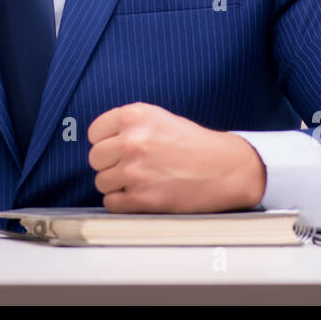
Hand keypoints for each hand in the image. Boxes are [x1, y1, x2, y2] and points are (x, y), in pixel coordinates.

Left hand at [87, 102, 266, 212]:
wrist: (226, 169)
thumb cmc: (194, 144)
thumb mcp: (159, 119)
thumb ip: (128, 126)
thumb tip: (99, 142)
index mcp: (135, 116)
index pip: (95, 132)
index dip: (106, 142)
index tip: (117, 148)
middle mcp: (132, 141)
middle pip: (95, 158)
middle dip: (110, 164)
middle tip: (132, 166)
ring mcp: (136, 171)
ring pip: (101, 182)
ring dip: (117, 185)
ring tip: (141, 180)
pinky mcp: (142, 198)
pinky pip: (111, 203)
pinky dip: (123, 203)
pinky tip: (141, 195)